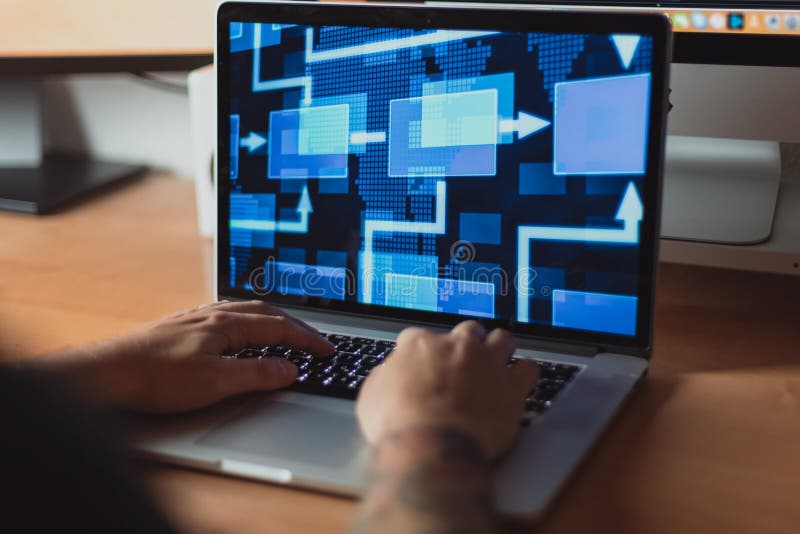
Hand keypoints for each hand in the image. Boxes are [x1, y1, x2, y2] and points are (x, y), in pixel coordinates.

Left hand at [27, 301, 333, 412]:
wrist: (109, 372)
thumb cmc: (158, 377)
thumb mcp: (216, 382)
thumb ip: (257, 374)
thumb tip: (290, 369)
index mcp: (227, 325)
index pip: (279, 327)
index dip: (307, 339)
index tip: (327, 350)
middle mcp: (214, 314)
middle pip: (266, 312)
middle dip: (296, 325)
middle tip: (315, 340)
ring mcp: (197, 318)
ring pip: (246, 311)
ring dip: (273, 320)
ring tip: (286, 331)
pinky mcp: (182, 327)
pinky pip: (227, 315)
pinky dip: (249, 321)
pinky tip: (241, 330)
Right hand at [356, 321, 538, 458]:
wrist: (430, 445)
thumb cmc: (398, 425)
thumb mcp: (372, 397)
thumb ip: (385, 378)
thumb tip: (391, 375)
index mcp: (419, 345)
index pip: (419, 336)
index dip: (421, 352)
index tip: (423, 364)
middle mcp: (456, 346)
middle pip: (467, 330)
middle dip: (466, 342)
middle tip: (463, 360)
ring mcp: (487, 363)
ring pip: (502, 339)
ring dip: (499, 349)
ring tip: (497, 362)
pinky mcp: (511, 386)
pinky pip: (528, 369)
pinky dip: (524, 373)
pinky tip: (520, 380)